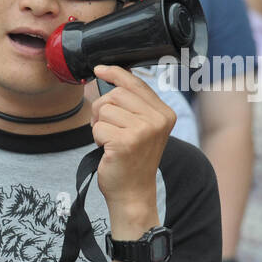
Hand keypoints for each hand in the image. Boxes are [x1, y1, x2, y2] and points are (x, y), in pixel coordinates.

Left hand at [90, 65, 174, 221]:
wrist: (133, 192)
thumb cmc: (132, 160)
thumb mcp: (141, 129)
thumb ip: (133, 105)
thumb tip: (109, 78)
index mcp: (164, 113)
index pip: (136, 83)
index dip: (115, 73)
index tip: (100, 69)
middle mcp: (157, 119)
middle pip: (115, 94)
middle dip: (102, 109)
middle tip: (108, 129)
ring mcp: (143, 130)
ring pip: (104, 110)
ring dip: (99, 126)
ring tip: (110, 141)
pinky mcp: (125, 142)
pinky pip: (97, 127)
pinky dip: (97, 138)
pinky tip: (108, 150)